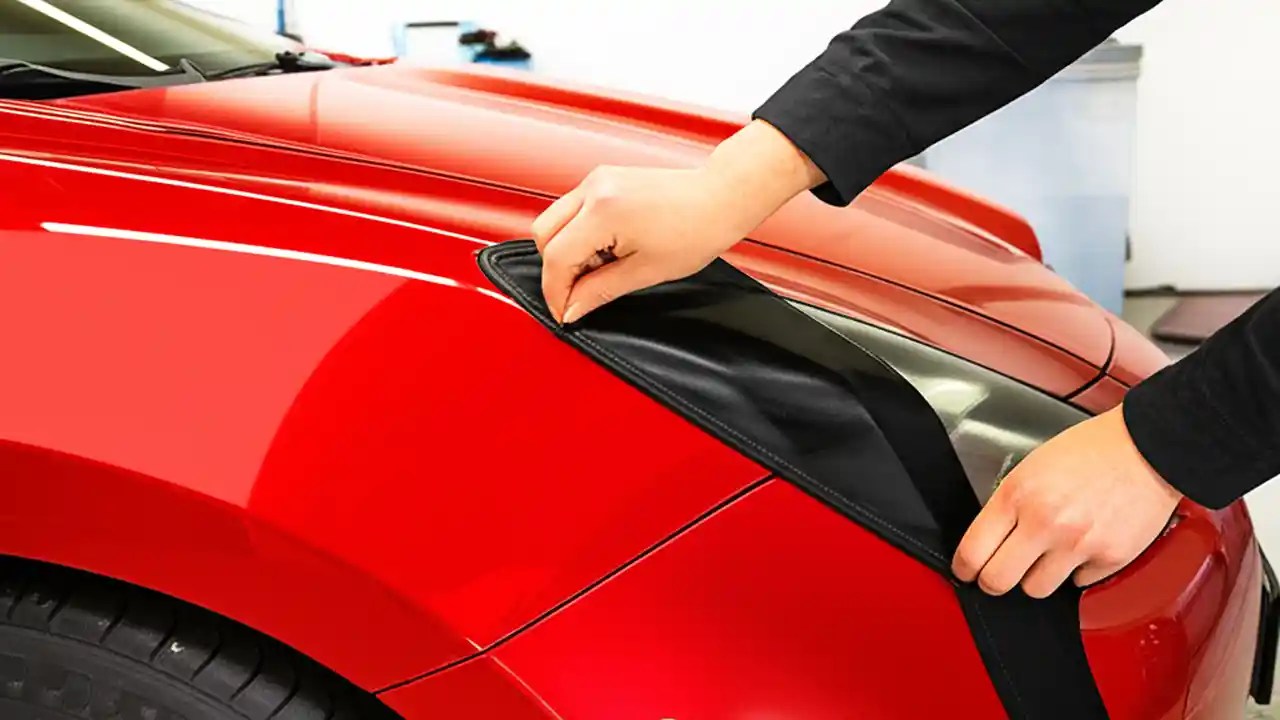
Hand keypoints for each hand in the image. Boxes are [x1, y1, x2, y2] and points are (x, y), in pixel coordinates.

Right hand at [531, 120, 824, 322]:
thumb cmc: (697, 229)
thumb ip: (599, 291)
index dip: (555, 292)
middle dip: (556, 270)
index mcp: (602, 212)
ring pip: (555, 220)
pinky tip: (606, 250)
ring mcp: (597, 179)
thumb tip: (572, 309)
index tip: (564, 312)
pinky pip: (573, 209)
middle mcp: (594, 189)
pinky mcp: (604, 178)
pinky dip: (578, 234)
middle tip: (580, 294)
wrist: (722, 197)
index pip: (556, 258)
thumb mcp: (645, 271)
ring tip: (600, 269)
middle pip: (544, 235)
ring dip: (566, 251)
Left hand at [952, 404, 1182, 597]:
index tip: (966, 571)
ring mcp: (1078, 544)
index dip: (963, 568)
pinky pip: (1079, 583)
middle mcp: (1046, 523)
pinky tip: (1083, 546)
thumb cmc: (1092, 450)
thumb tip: (989, 538)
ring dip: (1037, 576)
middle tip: (998, 574)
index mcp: (1017, 495)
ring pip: (1036, 589)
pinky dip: (1078, 571)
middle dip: (993, 581)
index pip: (972, 551)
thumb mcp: (1032, 466)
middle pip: (998, 581)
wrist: (1147, 446)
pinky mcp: (1110, 559)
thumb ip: (1009, 503)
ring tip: (1047, 554)